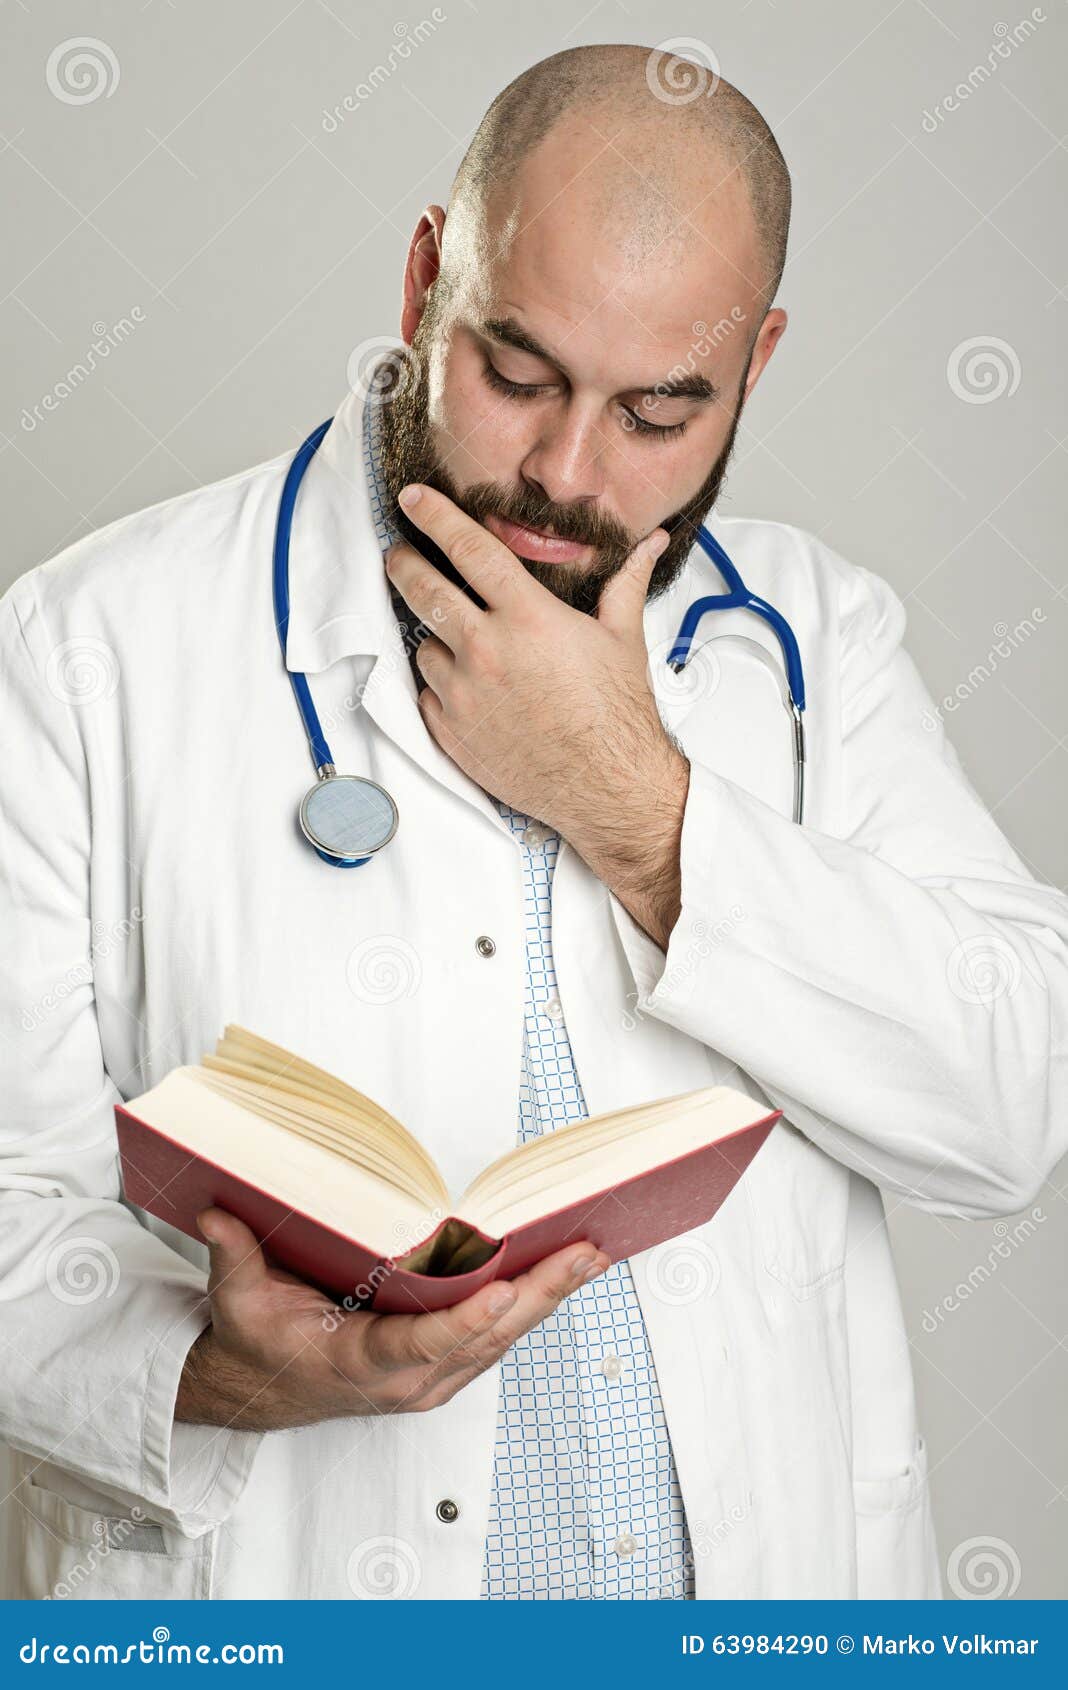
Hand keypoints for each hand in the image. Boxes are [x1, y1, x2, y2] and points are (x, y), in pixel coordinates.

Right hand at [175, 1207, 609, 1430]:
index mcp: (358, 1365)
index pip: (419, 1347)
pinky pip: (497, 1339)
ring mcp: (430, 1380)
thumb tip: (215, 1212)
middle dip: (539, 1297)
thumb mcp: (237, 1303)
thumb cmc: (257, 1346)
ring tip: (590, 1253)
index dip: (464, 1324)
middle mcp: (406, 1381)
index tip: (503, 1295)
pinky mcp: (443, 1370)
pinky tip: (563, 1273)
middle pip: (484, 1340)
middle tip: (584, 1255)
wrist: (261, 1392)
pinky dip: (534, 1306)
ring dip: (549, 1298)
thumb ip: (233, 1256)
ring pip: (501, 1341)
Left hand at [385, 484, 689, 946]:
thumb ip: (625, 582)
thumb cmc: (618, 715)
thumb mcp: (623, 638)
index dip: (436, 517)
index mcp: (528, 618)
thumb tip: (649, 543)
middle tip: (399, 554)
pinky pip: (428, 693)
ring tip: (463, 645)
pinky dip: (441, 685)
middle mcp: (487, 651)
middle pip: (424, 589)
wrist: (609, 787)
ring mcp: (463, 694)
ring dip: (435, 638)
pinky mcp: (451, 732)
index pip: (469, 549)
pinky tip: (470, 689)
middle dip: (405, 564)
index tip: (413, 499)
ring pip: (424, 645)